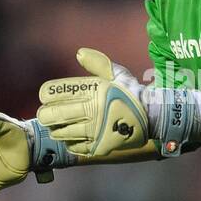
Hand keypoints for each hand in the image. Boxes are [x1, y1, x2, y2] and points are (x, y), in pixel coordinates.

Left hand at [36, 48, 150, 158]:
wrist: (153, 116)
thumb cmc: (132, 93)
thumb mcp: (117, 74)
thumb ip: (97, 63)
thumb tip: (79, 53)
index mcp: (92, 90)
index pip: (55, 93)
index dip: (47, 95)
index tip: (47, 97)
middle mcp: (91, 110)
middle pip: (53, 115)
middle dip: (47, 115)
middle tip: (47, 115)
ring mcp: (94, 130)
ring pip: (61, 133)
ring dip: (56, 130)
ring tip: (57, 127)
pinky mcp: (99, 145)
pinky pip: (74, 147)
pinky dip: (69, 142)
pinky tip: (71, 138)